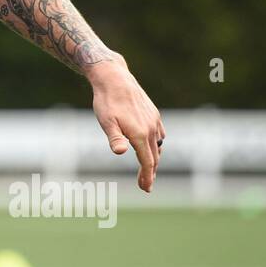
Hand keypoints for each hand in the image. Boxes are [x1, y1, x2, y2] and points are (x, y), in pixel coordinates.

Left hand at [87, 55, 164, 192]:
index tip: (146, 189)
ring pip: (158, 146)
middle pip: (154, 156)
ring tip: (148, 170)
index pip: (147, 161)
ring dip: (154, 159)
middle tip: (145, 186)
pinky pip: (159, 134)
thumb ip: (114, 138)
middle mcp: (150, 128)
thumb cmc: (106, 101)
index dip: (147, 176)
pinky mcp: (154, 114)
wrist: (114, 78)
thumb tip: (120, 152)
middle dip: (150, 172)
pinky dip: (156, 145)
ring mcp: (154, 120)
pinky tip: (151, 147)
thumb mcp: (106, 121)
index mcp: (139, 134)